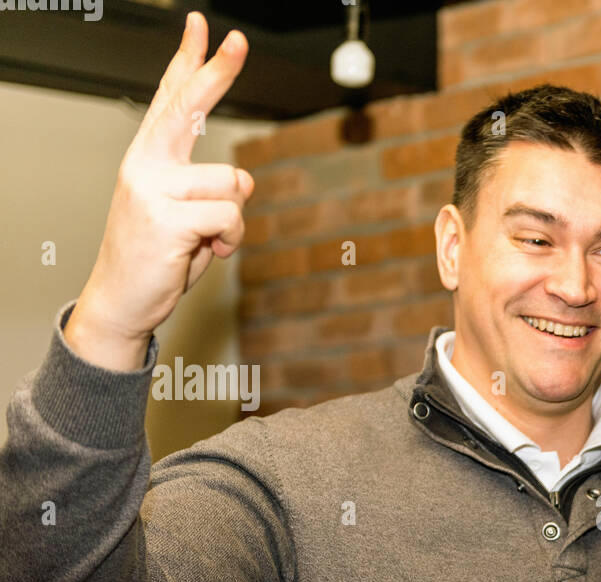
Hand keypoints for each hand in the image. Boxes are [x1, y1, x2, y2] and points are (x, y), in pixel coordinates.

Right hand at [67, 11, 253, 366]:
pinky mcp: (165, 218)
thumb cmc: (156, 258)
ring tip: (206, 240)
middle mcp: (145, 165)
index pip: (171, 100)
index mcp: (149, 159)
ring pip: (231, 185)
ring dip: (233, 220)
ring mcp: (152, 190)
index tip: (200, 25)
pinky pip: (229, 216)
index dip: (189, 63)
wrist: (121, 301)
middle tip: (239, 40)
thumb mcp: (188, 218)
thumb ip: (213, 192)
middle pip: (189, 109)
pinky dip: (229, 239)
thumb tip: (243, 180)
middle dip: (217, 74)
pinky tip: (205, 251)